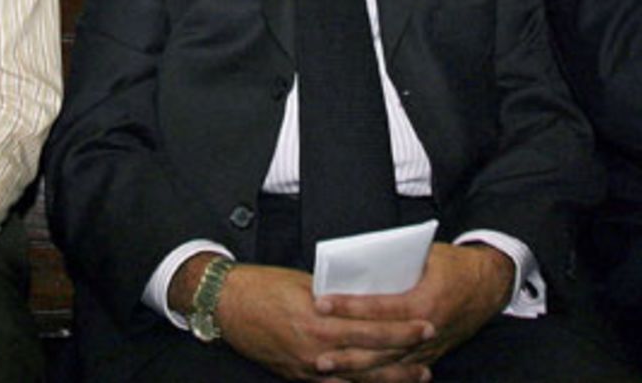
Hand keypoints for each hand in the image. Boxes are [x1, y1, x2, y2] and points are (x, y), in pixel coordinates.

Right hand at [172, 256, 434, 381]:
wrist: (226, 305)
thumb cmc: (262, 286)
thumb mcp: (302, 283)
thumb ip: (334, 297)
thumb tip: (364, 299)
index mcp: (318, 318)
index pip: (371, 326)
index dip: (401, 329)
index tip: (425, 323)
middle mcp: (316, 348)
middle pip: (371, 355)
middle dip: (404, 353)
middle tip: (430, 347)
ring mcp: (308, 368)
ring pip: (360, 377)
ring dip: (391, 377)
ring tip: (419, 373)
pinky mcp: (299, 378)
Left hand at [315, 242, 514, 371]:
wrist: (489, 284)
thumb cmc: (453, 265)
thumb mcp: (424, 255)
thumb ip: (393, 263)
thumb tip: (354, 265)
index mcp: (424, 301)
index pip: (379, 307)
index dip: (350, 306)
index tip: (321, 303)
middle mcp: (427, 330)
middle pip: (380, 345)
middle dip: (347, 350)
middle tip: (316, 353)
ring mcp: (430, 348)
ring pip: (388, 365)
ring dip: (357, 370)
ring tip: (326, 369)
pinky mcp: (432, 355)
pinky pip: (400, 371)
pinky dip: (377, 377)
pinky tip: (354, 380)